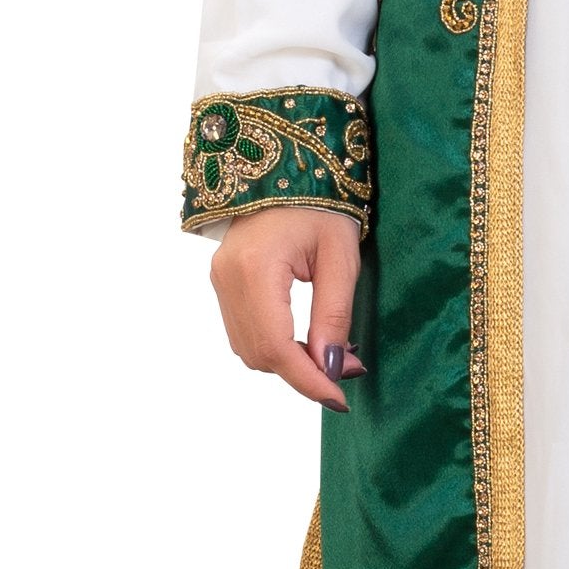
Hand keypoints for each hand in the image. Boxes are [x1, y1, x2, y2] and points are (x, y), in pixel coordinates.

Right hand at [209, 207, 362, 409]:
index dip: (307, 380)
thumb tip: (330, 368)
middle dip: (303, 373)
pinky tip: (308, 341)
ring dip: (289, 363)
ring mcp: (220, 281)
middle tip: (348, 369)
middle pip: (259, 354)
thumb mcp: (340, 258)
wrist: (284, 168)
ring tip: (332, 355)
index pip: (277, 345)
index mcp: (256, 268)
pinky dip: (276, 346)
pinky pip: (245, 332)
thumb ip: (334, 315)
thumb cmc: (321, 205)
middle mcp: (228, 278)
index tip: (339, 399)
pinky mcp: (223, 283)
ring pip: (249, 349)